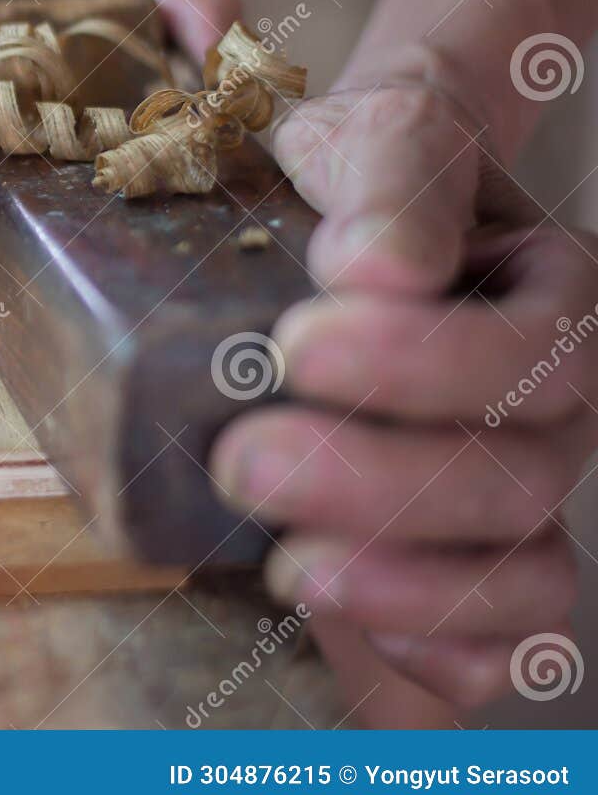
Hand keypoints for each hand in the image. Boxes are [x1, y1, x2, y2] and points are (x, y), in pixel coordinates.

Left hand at [212, 50, 596, 721]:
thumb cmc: (367, 170)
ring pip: (526, 576)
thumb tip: (378, 267)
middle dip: (379, 483)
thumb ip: (390, 184)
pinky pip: (503, 642)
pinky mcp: (460, 553)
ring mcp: (512, 487)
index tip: (298, 344)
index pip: (541, 350)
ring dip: (408, 587)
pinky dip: (442, 656)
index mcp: (551, 296)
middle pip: (522, 478)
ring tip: (288, 566)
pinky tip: (354, 630)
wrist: (356, 208)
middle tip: (244, 459)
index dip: (429, 365)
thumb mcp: (373, 138)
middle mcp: (551, 405)